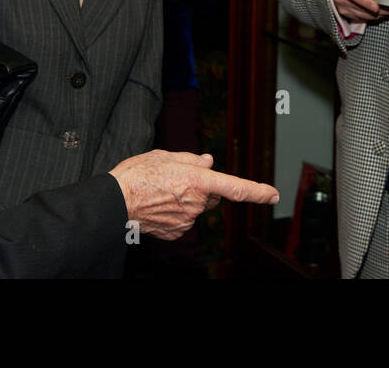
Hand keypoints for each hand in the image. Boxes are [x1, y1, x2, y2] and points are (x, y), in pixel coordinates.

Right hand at [108, 150, 279, 240]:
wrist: (114, 202)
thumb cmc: (137, 174)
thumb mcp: (165, 156)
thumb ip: (191, 159)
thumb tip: (208, 162)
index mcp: (197, 180)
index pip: (235, 187)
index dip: (257, 191)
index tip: (273, 195)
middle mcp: (196, 202)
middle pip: (211, 195)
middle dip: (202, 187)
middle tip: (176, 179)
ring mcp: (187, 220)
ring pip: (196, 207)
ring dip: (186, 199)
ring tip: (161, 192)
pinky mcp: (177, 233)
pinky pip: (184, 220)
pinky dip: (175, 213)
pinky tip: (159, 205)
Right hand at [332, 0, 388, 23]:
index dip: (364, 1)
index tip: (376, 7)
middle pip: (360, 7)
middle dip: (380, 9)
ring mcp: (342, 6)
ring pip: (364, 15)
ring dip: (380, 13)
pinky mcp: (346, 14)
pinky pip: (364, 18)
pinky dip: (375, 15)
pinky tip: (385, 9)